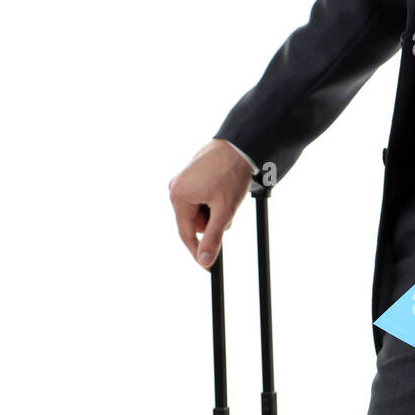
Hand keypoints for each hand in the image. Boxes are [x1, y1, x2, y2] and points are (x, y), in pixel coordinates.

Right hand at [168, 140, 253, 267]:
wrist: (239, 146)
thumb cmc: (231, 175)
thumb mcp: (224, 212)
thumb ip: (213, 238)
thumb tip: (204, 261)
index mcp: (178, 197)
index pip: (186, 235)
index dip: (198, 253)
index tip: (209, 268)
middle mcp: (175, 189)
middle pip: (194, 224)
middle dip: (212, 224)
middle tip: (227, 212)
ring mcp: (182, 182)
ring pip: (200, 213)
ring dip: (214, 213)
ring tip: (226, 198)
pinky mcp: (190, 177)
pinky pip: (201, 200)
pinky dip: (213, 203)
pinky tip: (222, 191)